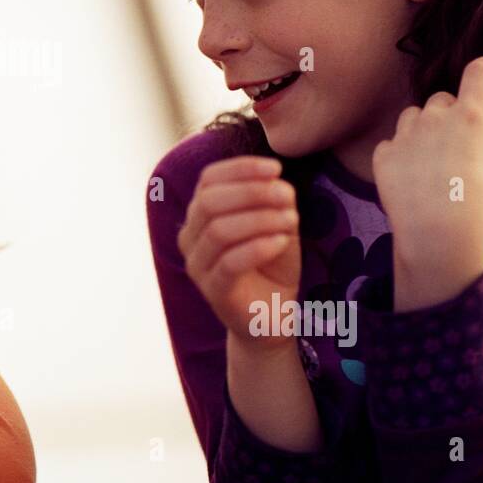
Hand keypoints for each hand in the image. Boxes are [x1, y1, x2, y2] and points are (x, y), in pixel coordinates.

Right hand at [177, 155, 301, 352]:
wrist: (272, 314)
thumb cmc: (272, 263)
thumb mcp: (276, 222)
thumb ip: (273, 200)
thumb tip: (277, 182)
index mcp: (200, 214)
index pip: (208, 179)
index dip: (240, 168)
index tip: (276, 168)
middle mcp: (190, 237)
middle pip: (209, 202)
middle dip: (251, 192)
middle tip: (288, 196)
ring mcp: (197, 266)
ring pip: (218, 231)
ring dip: (260, 219)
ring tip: (292, 220)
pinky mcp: (213, 292)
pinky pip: (229, 263)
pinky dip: (258, 247)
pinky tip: (282, 241)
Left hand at [371, 56, 482, 310]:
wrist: (436, 233)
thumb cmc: (478, 207)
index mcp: (472, 118)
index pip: (477, 76)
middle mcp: (436, 119)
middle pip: (441, 98)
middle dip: (450, 109)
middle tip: (457, 131)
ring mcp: (406, 135)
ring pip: (412, 115)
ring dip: (421, 126)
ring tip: (430, 150)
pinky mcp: (384, 155)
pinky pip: (389, 145)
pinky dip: (398, 153)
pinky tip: (408, 171)